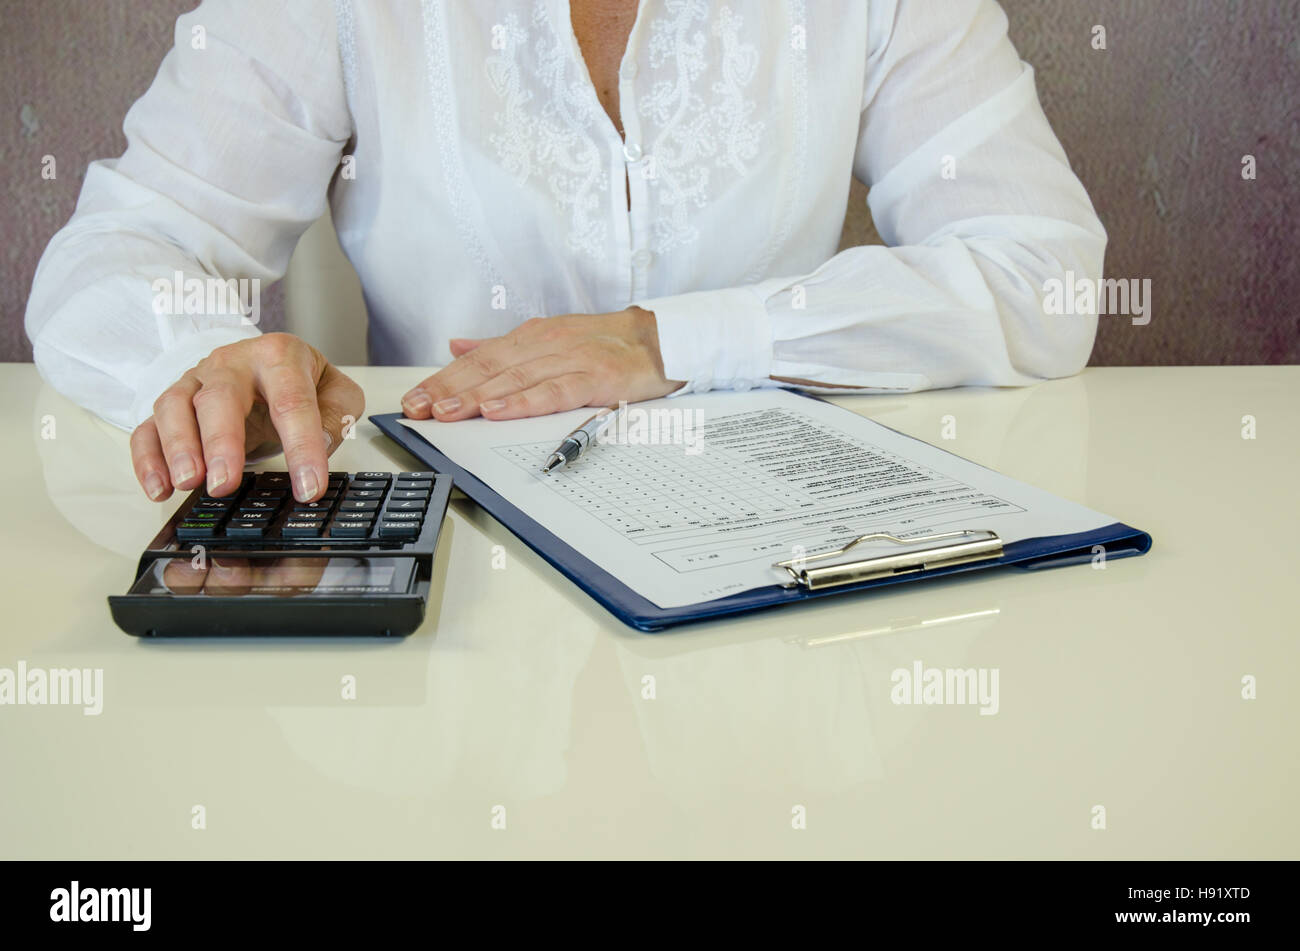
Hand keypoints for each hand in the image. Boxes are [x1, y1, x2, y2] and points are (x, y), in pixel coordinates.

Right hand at [130, 333, 363, 502]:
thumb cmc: (303, 381)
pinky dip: (147, 459)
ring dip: (178, 448)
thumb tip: (318, 447)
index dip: (302, 447)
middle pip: (220, 397)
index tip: (308, 486)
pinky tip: (159, 488)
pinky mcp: (172, 404)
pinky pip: (149, 428)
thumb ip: (334, 417)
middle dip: (221, 442)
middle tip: (224, 483)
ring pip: (174, 407)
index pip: (292, 402)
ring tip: (188, 483)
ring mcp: (195, 381)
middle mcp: (231, 363)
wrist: (271, 363)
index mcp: (279, 355)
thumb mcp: (336, 393)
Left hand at [400, 307, 682, 421]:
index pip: (476, 359)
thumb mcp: (547, 339)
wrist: (659, 340)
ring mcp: (568, 359)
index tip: (412, 399)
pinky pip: (553, 391)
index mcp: (529, 338)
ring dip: (476, 397)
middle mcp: (543, 344)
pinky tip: (499, 412)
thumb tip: (457, 346)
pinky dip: (524, 402)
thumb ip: (501, 346)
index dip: (441, 379)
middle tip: (417, 409)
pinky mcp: (592, 377)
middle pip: (487, 368)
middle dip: (448, 390)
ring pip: (514, 379)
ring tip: (446, 413)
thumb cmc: (603, 345)